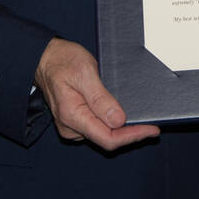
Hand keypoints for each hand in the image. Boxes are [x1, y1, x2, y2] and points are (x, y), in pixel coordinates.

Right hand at [33, 38, 159, 149]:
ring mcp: (73, 126)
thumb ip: (100, 99)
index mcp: (72, 115)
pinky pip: (98, 127)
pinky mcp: (76, 122)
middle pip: (107, 139)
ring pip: (104, 135)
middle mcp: (71, 127)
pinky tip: (124, 115)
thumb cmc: (63, 62)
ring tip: (142, 119)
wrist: (45, 59)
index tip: (151, 130)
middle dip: (131, 134)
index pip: (107, 138)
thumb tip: (118, 120)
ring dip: (123, 129)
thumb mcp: (84, 73)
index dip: (132, 136)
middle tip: (153, 125)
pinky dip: (113, 124)